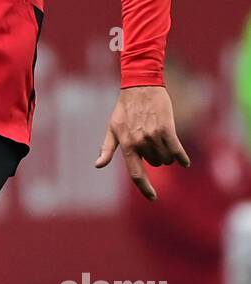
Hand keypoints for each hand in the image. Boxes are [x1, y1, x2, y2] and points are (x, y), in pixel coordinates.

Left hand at [95, 85, 189, 200]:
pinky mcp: (167, 129)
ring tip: (160, 140)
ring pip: (166, 159)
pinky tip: (185, 162)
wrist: (140, 86)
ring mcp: (154, 136)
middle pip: (155, 165)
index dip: (145, 189)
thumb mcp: (112, 128)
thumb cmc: (124, 108)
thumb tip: (98, 165)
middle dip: (155, 158)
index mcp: (126, 145)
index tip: (153, 198)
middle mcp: (140, 143)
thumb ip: (107, 148)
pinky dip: (182, 157)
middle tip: (150, 141)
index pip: (136, 174)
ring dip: (167, 155)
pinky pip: (177, 150)